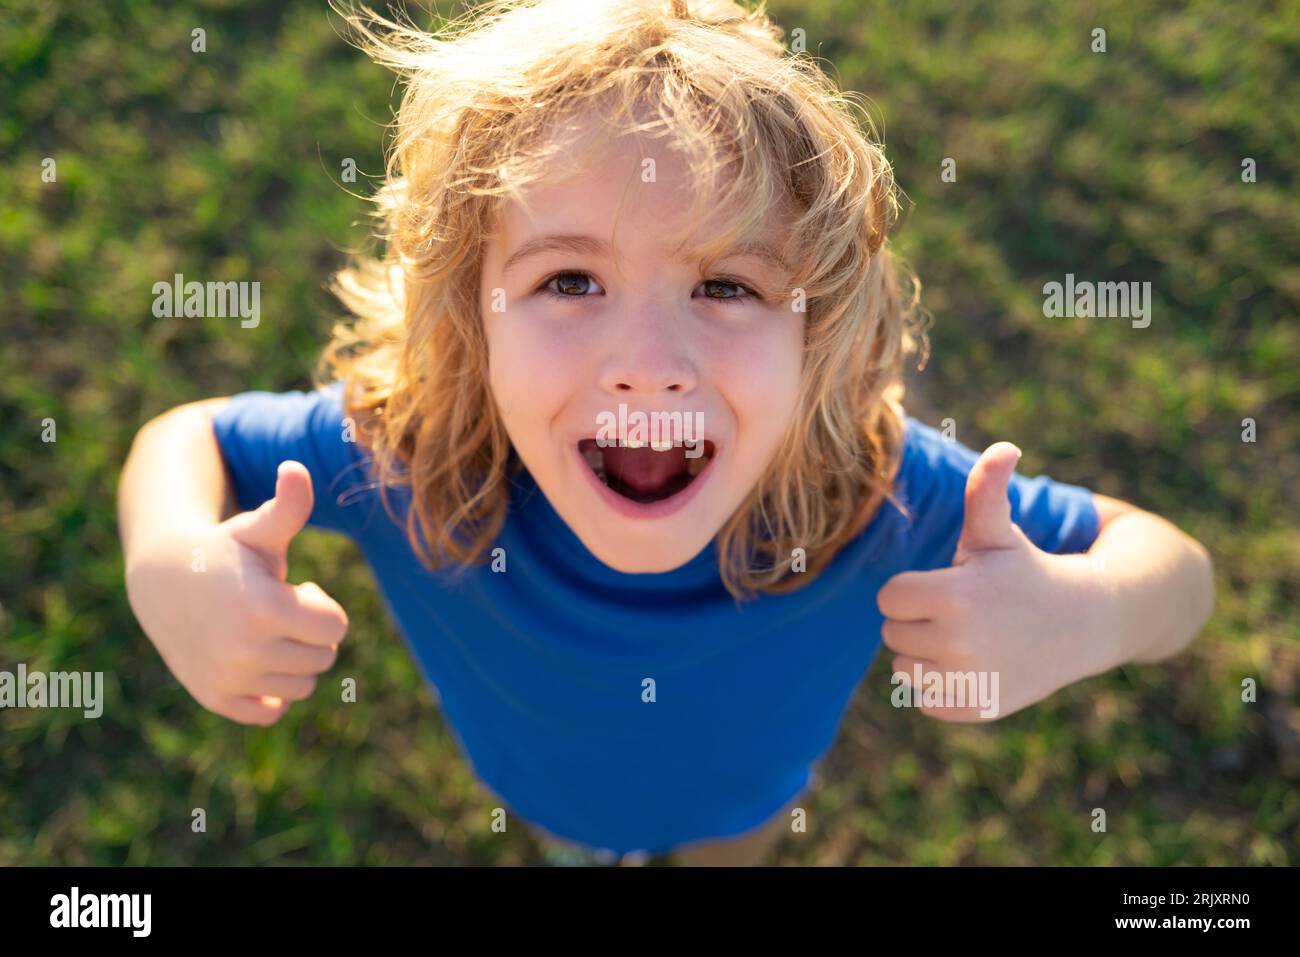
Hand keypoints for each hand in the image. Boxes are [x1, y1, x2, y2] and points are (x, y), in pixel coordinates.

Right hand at [125, 461, 348, 724]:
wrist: (162, 581)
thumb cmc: (224, 549)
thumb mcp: (257, 528)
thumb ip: (287, 506)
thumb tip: (296, 467)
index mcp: (263, 608)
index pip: (335, 627)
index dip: (322, 606)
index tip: (298, 589)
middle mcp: (245, 650)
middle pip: (323, 658)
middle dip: (311, 632)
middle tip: (280, 609)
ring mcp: (229, 679)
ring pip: (303, 687)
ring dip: (295, 661)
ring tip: (266, 631)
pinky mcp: (216, 698)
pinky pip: (271, 712)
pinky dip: (273, 694)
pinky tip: (258, 663)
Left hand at [877, 442, 1103, 721]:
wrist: (1082, 623)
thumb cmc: (1026, 569)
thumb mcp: (998, 532)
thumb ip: (985, 491)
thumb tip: (1004, 448)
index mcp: (953, 597)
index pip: (888, 599)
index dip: (914, 589)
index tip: (951, 585)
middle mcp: (959, 644)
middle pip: (892, 634)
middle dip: (919, 620)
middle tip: (964, 612)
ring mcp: (968, 682)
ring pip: (903, 669)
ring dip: (925, 654)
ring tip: (968, 638)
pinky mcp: (974, 710)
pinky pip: (923, 698)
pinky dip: (941, 686)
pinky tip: (976, 665)